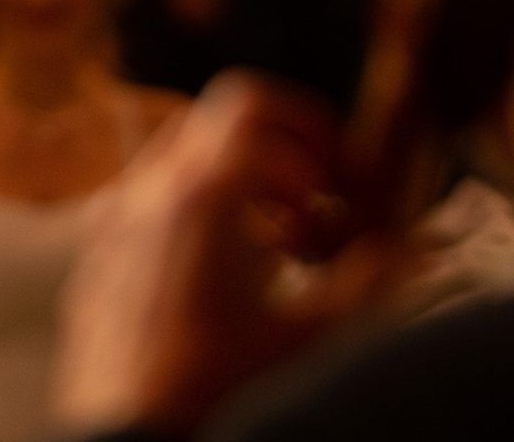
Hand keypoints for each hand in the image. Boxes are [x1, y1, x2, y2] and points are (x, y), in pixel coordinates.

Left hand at [50, 73, 398, 436]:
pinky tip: (228, 272)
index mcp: (198, 197)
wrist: (123, 437)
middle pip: (216, 118)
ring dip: (237, 177)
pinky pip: (148, 197)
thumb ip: (370, 283)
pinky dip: (196, 207)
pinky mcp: (98, 251)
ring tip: (281, 243)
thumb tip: (415, 246)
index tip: (344, 178)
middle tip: (321, 201)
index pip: (254, 105)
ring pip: (179, 154)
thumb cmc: (212, 391)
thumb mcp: (310, 341)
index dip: (312, 130)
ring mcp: (112, 218)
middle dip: (278, 148)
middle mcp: (145, 192)